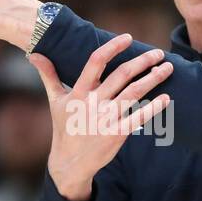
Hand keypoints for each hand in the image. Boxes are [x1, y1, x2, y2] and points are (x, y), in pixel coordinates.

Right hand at [27, 32, 171, 200]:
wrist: (69, 163)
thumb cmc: (64, 128)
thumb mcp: (54, 101)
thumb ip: (48, 76)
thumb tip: (34, 55)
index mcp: (78, 91)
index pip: (96, 62)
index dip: (113, 47)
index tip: (129, 38)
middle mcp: (92, 102)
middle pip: (122, 75)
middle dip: (143, 61)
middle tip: (158, 53)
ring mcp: (105, 118)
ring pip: (134, 93)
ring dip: (153, 79)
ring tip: (167, 68)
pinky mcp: (116, 134)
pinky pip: (138, 117)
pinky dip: (154, 107)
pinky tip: (166, 98)